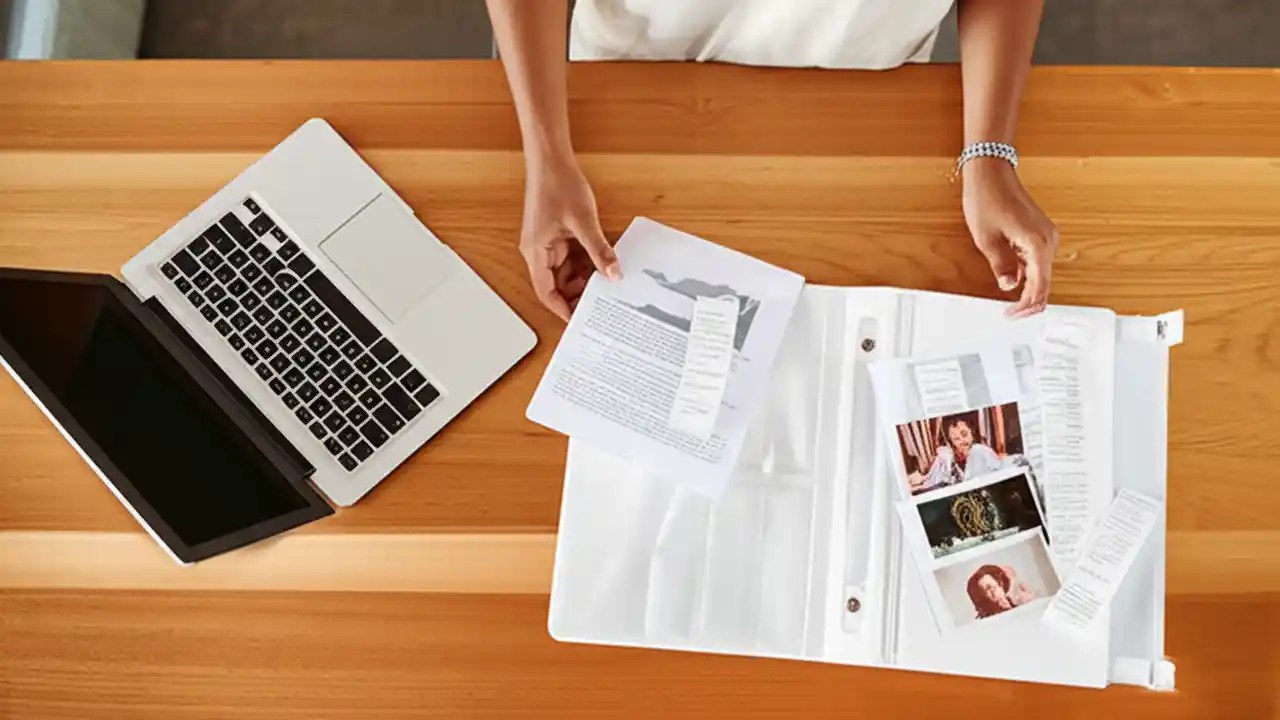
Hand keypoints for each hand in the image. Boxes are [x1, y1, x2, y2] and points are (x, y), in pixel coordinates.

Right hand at [519, 155, 620, 320]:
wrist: (550, 158)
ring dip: (584, 277)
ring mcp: (546, 243)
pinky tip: (601, 262)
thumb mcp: (583, 222)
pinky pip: (570, 257)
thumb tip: (613, 273)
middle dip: (578, 293)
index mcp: (535, 252)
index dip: (563, 309)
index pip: (546, 293)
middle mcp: (537, 251)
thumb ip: (599, 251)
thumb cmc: (557, 184)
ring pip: (565, 272)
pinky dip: (585, 262)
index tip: (581, 319)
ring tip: (606, 280)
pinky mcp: (555, 235)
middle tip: (603, 299)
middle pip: (556, 285)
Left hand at [961, 159, 1059, 317]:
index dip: (1026, 306)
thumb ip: (1001, 266)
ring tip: (1011, 304)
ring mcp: (1046, 236)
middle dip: (1029, 301)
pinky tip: (1014, 282)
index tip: (1012, 315)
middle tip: (1012, 315)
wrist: (991, 173)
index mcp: (1038, 244)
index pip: (1039, 287)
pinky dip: (1028, 274)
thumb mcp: (986, 240)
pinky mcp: (1039, 233)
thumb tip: (1010, 285)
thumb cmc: (987, 199)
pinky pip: (1037, 260)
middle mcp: (1048, 240)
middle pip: (1045, 282)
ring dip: (1029, 289)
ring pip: (1042, 273)